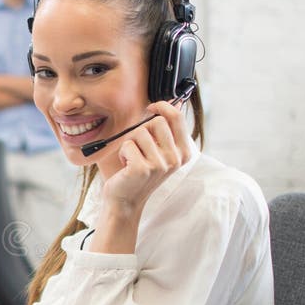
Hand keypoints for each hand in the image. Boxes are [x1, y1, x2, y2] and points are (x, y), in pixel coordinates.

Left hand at [101, 99, 193, 215]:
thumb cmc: (139, 173)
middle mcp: (175, 159)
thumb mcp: (158, 152)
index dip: (163, 106)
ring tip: (132, 159)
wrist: (125, 201)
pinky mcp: (142, 169)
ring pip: (139, 132)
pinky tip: (125, 166)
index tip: (151, 107)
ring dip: (130, 143)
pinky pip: (127, 144)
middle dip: (141, 130)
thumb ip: (167, 131)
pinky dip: (122, 153)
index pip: (177, 117)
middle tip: (138, 147)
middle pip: (156, 121)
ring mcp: (160, 165)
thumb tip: (175, 103)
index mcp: (183, 152)